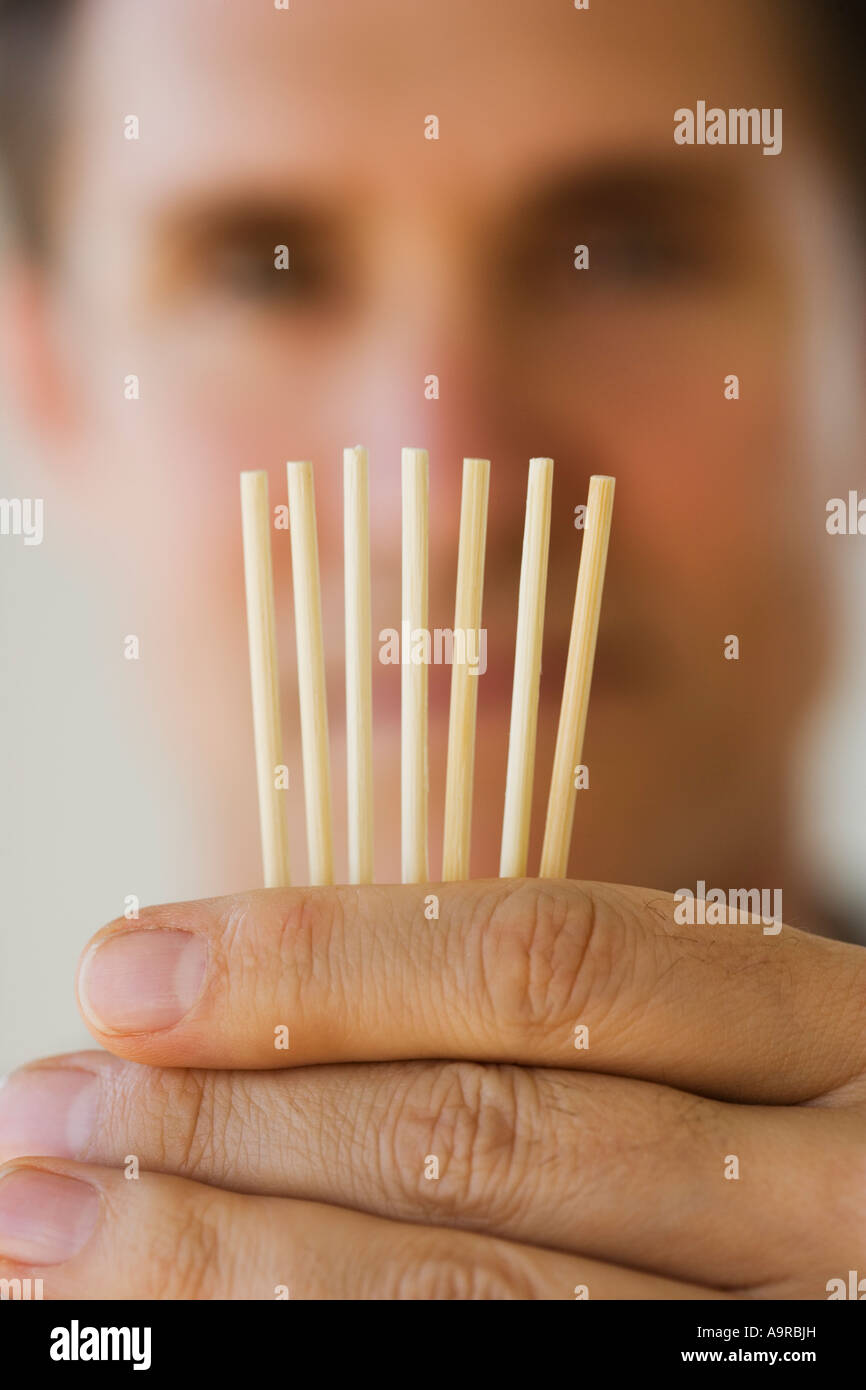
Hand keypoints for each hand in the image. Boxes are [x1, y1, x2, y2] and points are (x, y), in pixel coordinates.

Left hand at [1, 879, 863, 1298]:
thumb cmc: (809, 1163)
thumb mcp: (740, 1057)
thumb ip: (564, 1029)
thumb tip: (268, 1007)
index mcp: (828, 1032)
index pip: (547, 964)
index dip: (317, 961)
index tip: (128, 970)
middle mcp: (829, 1189)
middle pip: (484, 1137)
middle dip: (233, 1126)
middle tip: (44, 1120)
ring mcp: (798, 1339)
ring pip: (470, 1298)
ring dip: (228, 1261)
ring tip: (52, 1234)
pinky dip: (306, 1357)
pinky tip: (178, 1337)